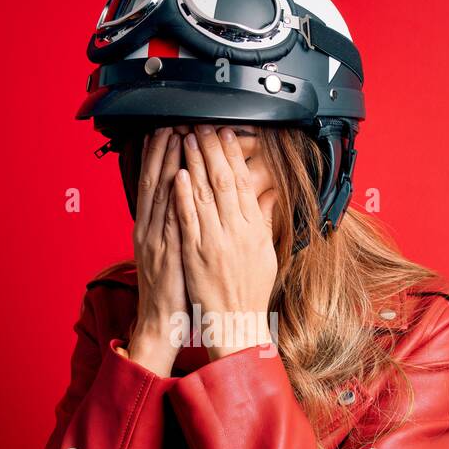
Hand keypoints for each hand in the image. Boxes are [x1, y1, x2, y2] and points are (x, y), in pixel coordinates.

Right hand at [127, 127, 188, 376]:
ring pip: (159, 195)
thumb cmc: (170, 289)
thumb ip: (177, 226)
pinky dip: (172, 197)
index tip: (168, 130)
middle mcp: (148, 230)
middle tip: (170, 122)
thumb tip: (186, 204)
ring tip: (174, 137)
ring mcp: (155, 241)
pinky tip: (176, 179)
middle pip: (153, 182)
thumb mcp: (171, 252)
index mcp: (150, 228)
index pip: (153, 184)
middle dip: (161, 151)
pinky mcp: (165, 254)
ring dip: (166, 164)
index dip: (159, 156)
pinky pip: (170, 219)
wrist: (160, 322)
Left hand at [174, 123, 279, 359]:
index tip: (226, 134)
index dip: (233, 156)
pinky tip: (178, 175)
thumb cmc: (250, 291)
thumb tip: (270, 193)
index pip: (243, 183)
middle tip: (203, 125)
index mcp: (254, 229)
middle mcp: (236, 231)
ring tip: (187, 139)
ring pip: (204, 195)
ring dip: (194, 164)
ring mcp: (214, 242)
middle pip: (224, 182)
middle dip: (212, 150)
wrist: (236, 323)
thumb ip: (265, 220)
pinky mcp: (195, 254)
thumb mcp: (265, 253)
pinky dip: (183, 196)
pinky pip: (188, 220)